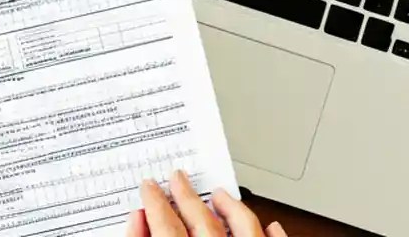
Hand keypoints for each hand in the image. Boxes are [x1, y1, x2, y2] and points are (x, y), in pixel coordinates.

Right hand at [126, 170, 286, 236]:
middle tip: (177, 177)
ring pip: (245, 228)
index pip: (167, 226)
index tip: (149, 187)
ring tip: (220, 195)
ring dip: (231, 208)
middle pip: (203, 221)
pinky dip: (272, 235)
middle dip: (187, 196)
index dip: (155, 202)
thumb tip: (135, 222)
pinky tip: (271, 225)